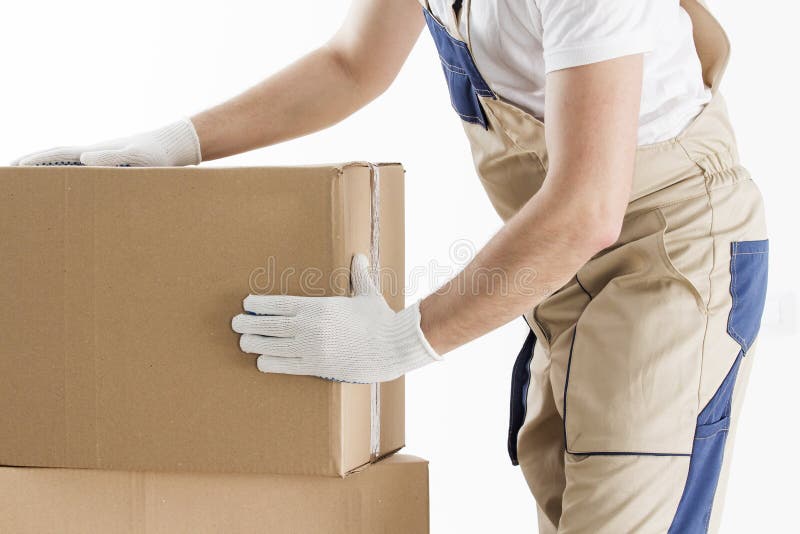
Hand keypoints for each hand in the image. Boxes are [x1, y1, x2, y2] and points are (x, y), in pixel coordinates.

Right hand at [11, 118, 201, 166]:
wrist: (173, 147)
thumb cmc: (157, 153)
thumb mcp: (136, 156)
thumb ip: (112, 157)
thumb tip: (83, 158)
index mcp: (95, 152)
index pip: (58, 154)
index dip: (35, 159)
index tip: (15, 166)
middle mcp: (95, 154)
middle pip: (58, 159)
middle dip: (35, 164)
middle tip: (13, 174)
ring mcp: (103, 159)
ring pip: (70, 166)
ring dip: (51, 172)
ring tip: (34, 184)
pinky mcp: (113, 166)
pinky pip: (86, 173)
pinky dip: (71, 177)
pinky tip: (69, 187)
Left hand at [232, 254, 441, 382]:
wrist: (392, 347)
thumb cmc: (381, 320)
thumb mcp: (368, 295)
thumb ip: (359, 276)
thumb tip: (360, 256)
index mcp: (318, 306)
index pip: (279, 303)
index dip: (259, 305)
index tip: (246, 304)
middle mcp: (309, 327)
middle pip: (269, 325)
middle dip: (248, 324)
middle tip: (235, 324)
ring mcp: (311, 349)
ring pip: (272, 346)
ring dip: (254, 344)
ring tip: (243, 343)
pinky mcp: (316, 367)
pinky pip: (285, 366)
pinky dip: (270, 363)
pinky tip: (261, 362)